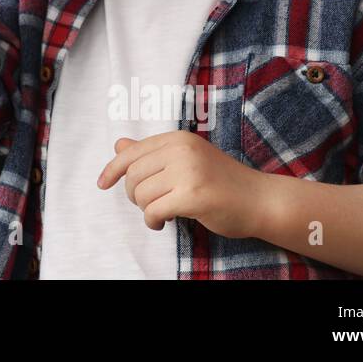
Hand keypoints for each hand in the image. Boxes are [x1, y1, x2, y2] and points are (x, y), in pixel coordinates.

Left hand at [96, 131, 274, 239]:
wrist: (260, 199)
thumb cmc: (221, 181)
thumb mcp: (185, 159)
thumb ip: (152, 153)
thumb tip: (118, 144)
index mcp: (177, 138)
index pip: (131, 152)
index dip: (112, 169)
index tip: (102, 183)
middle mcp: (181, 150)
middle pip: (132, 175)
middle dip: (134, 195)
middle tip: (150, 204)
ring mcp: (188, 172)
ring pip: (141, 195)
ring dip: (146, 210)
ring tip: (162, 213)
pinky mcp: (193, 196)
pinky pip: (154, 212)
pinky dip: (153, 222)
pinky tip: (166, 223)